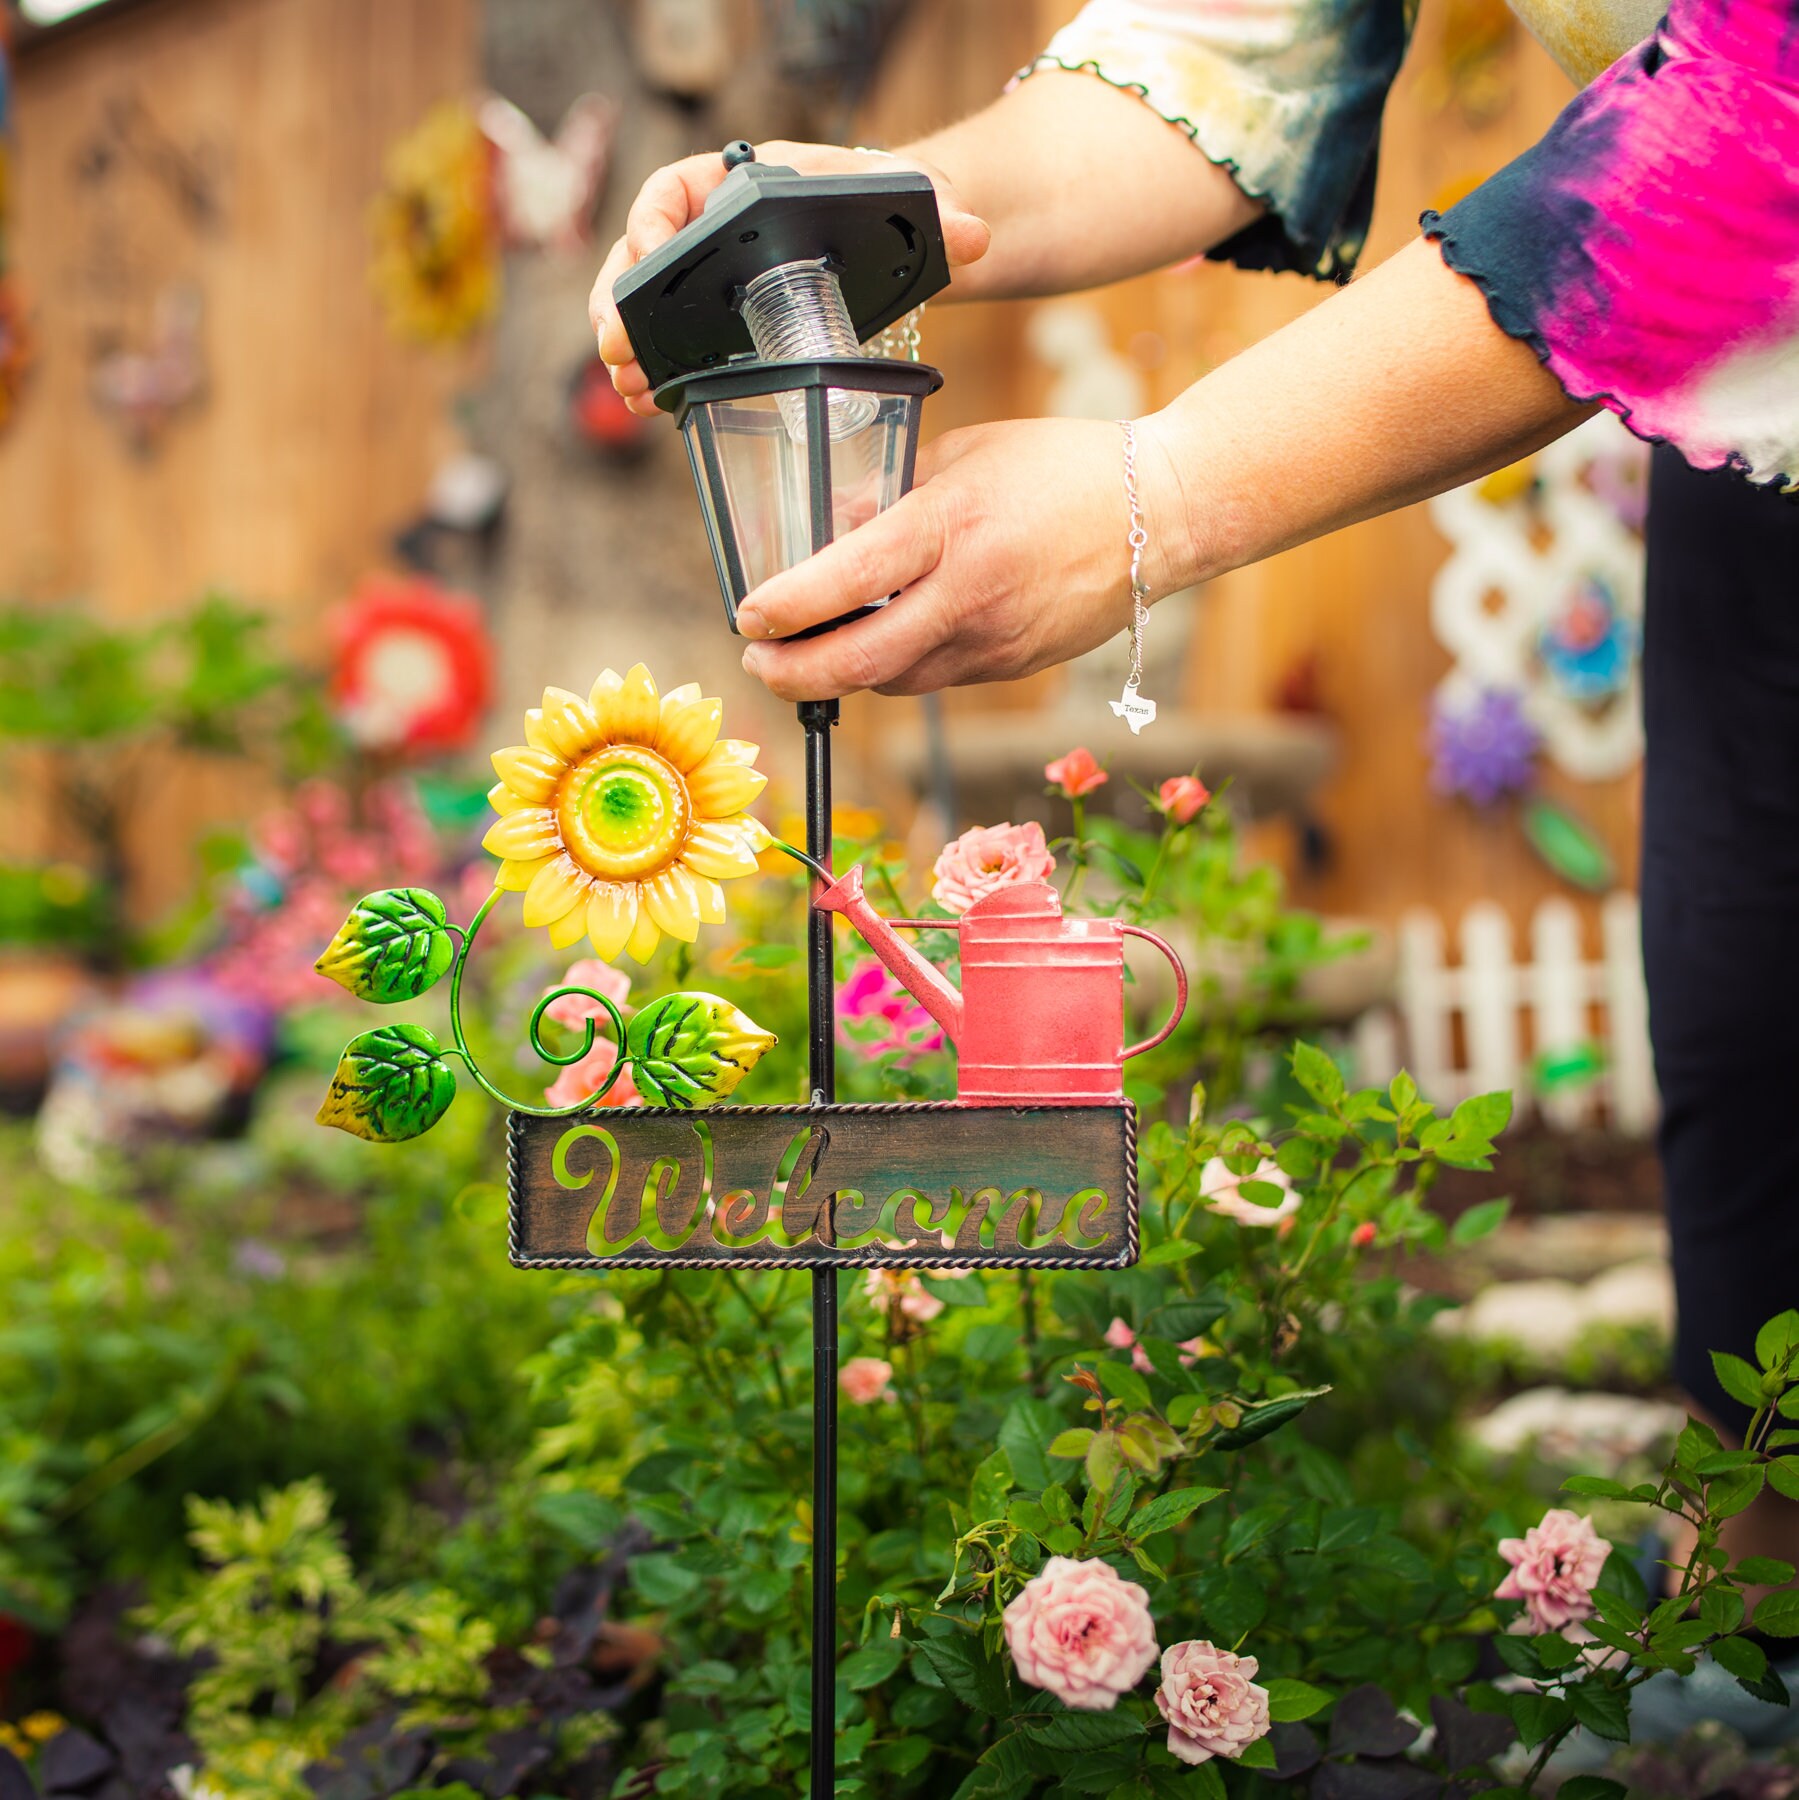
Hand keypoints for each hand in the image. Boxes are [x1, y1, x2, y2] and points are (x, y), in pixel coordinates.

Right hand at [589, 141, 990, 415]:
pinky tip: (649, 403)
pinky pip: (676, 342)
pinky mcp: (723, 320)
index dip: (652, 219)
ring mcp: (714, 277)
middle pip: (644, 256)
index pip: (676, 188)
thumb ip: (940, 214)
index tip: (647, 252)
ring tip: (625, 384)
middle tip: (614, 343)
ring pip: (651, 305)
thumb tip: (974, 235)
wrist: (896, 235)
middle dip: (622, 299)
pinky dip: (659, 370)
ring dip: (630, 344)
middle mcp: (716, 227)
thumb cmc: (892, 204)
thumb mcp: (914, 201)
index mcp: (746, 183)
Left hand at [735, 417, 1188, 700]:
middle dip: (793, 674)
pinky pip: (934, 678)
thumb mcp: (966, 453)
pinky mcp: (1013, 666)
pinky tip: (878, 640)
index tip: (747, 618)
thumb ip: (890, 496)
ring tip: (808, 651)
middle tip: (759, 664)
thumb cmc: (1062, 468)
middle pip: (859, 662)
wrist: (1163, 515)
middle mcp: (972, 594)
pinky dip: (894, 667)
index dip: (786, 609)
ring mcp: (996, 641)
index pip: (847, 579)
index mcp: (953, 526)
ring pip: (892, 681)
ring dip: (841, 675)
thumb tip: (826, 533)